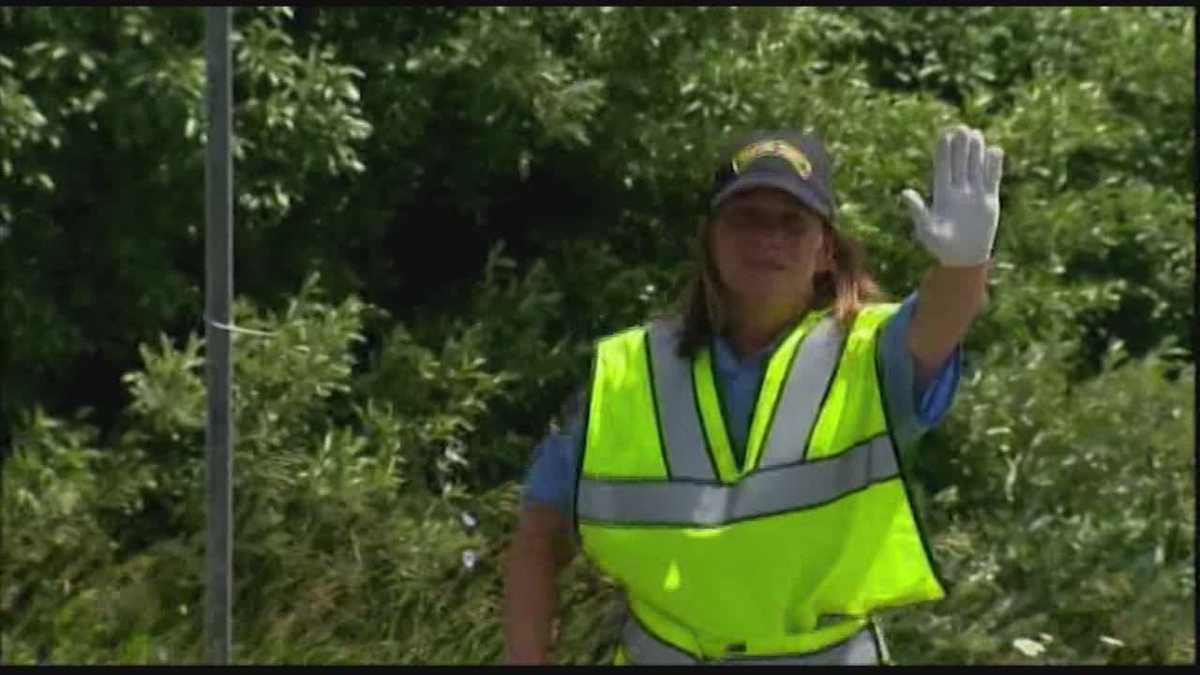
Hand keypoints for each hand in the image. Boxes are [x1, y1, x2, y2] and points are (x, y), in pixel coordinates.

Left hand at [901, 125, 1003, 266]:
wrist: (964, 258)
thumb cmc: (941, 247)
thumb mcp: (927, 230)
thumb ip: (918, 211)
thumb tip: (904, 193)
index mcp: (942, 194)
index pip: (943, 167)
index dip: (944, 151)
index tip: (945, 133)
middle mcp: (958, 190)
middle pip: (959, 163)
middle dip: (960, 146)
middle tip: (961, 127)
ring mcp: (974, 193)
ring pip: (975, 167)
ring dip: (976, 151)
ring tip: (976, 133)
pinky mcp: (989, 199)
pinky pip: (992, 178)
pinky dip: (994, 166)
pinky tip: (995, 151)